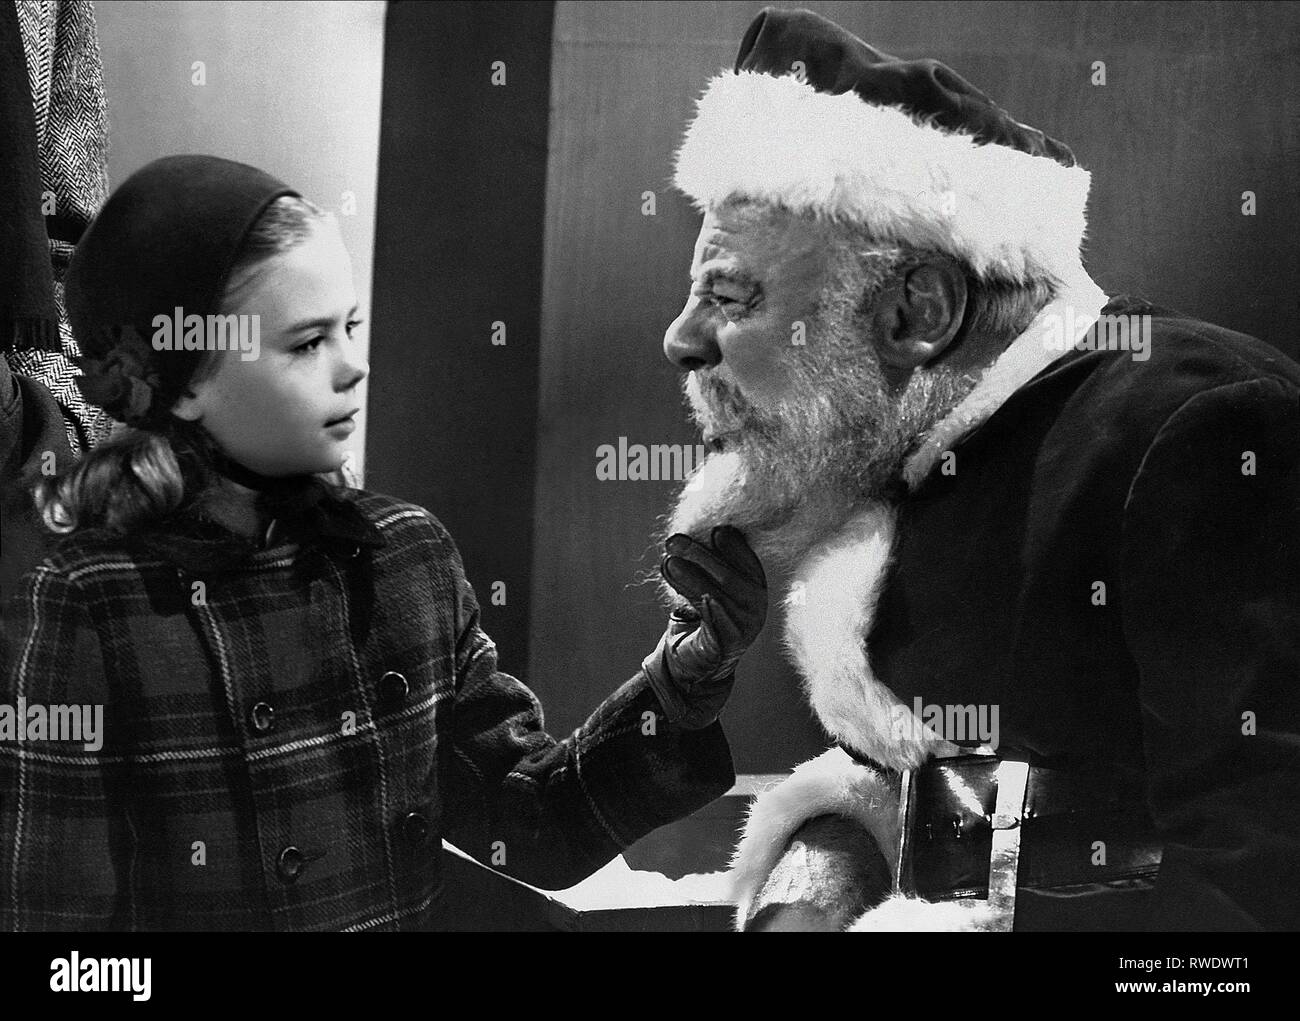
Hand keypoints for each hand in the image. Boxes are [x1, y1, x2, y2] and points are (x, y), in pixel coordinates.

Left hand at [640, 526, 766, 728]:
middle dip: (700, 556)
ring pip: (715, 594)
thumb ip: (706, 566)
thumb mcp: (707, 588)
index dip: (734, 546)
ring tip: (668, 559)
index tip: (715, 530)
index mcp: (756, 589)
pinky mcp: (726, 643)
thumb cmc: (701, 619)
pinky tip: (674, 578)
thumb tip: (689, 535)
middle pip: (730, 577)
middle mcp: (756, 608)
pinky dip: (690, 594)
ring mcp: (744, 627)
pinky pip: (708, 616)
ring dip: (688, 574)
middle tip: (674, 540)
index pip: (749, 562)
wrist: (696, 668)